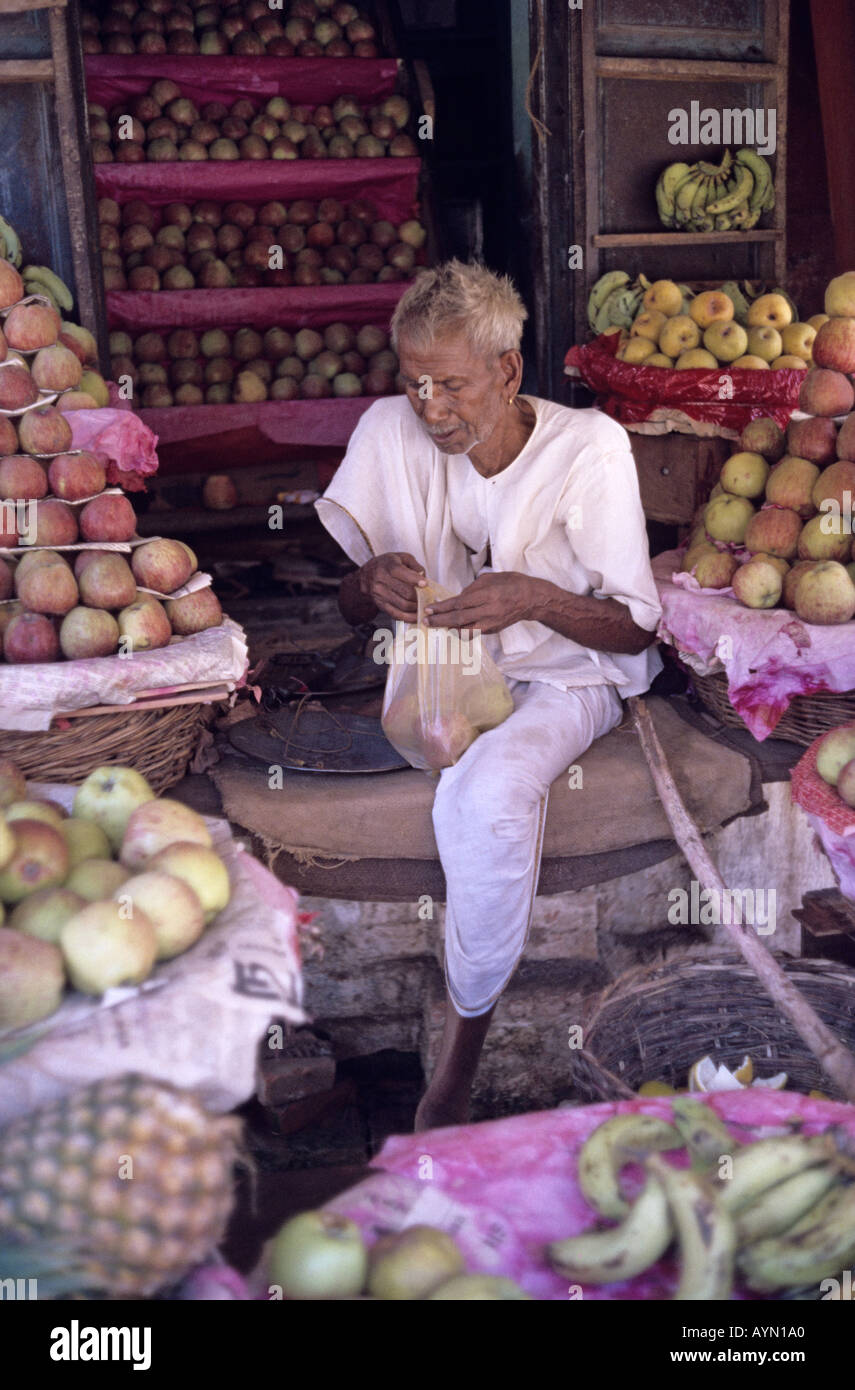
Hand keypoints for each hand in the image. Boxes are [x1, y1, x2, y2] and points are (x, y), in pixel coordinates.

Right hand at [359, 551, 425, 620]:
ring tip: (424, 605)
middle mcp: (382, 580)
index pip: (402, 573)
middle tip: (428, 596)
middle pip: (406, 592)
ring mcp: (380, 594)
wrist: (367, 576)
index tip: (425, 584)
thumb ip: (415, 565)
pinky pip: (397, 615)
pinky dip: (409, 617)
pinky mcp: (381, 605)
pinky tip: (417, 615)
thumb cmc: (387, 565)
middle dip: (420, 596)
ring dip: (417, 607)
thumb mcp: (401, 558)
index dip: (415, 580)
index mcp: (388, 566)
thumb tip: (424, 576)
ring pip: (403, 605)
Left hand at [424, 572, 541, 633]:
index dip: (443, 607)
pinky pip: (473, 633)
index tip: (429, 608)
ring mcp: (492, 623)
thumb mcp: (490, 578)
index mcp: (488, 595)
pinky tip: (451, 628)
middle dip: (440, 620)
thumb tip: (457, 598)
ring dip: (448, 629)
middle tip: (426, 621)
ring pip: (465, 631)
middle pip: (459, 619)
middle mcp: (489, 612)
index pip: (460, 603)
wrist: (531, 599)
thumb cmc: (511, 583)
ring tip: (435, 626)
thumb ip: (472, 589)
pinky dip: (460, 631)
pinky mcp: (493, 630)